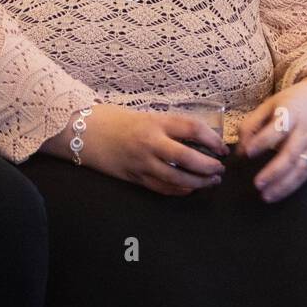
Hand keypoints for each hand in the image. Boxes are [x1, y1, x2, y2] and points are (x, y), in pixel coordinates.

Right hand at [71, 104, 227, 197]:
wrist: (84, 131)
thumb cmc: (119, 121)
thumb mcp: (149, 116)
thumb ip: (172, 127)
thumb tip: (203, 138)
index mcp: (156, 122)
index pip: (193, 129)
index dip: (213, 139)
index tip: (223, 148)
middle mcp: (150, 142)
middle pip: (187, 157)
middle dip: (209, 166)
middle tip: (220, 169)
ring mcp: (141, 162)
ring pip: (176, 177)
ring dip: (198, 182)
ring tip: (212, 181)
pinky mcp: (134, 177)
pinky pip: (161, 188)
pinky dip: (179, 190)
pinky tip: (190, 188)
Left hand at [237, 76, 306, 202]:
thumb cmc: (294, 102)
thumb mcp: (271, 104)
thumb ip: (252, 124)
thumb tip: (241, 151)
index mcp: (291, 112)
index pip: (278, 128)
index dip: (263, 141)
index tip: (248, 152)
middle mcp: (304, 130)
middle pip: (292, 153)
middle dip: (274, 171)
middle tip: (257, 183)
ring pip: (300, 168)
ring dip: (283, 185)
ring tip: (266, 196)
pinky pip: (306, 174)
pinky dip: (292, 186)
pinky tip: (277, 195)